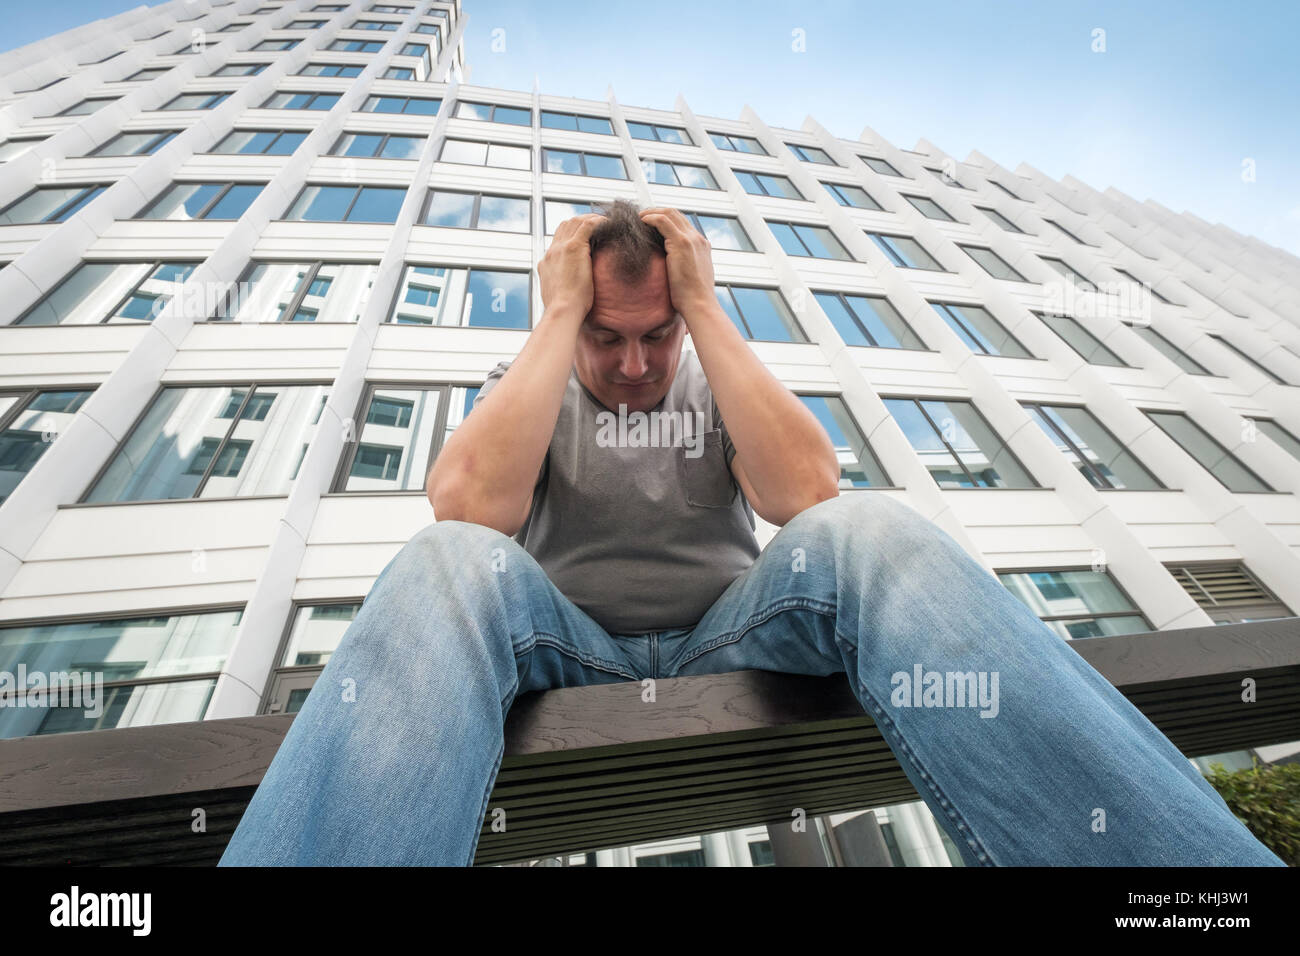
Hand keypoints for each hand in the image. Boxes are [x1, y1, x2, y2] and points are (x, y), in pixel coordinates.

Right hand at [538, 213, 606, 316]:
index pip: (557, 241)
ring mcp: (561, 248)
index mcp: (546, 263)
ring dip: (590, 220)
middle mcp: (551, 252)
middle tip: (597, 226)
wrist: (562, 311)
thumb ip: (562, 288)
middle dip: (581, 222)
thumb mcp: (559, 296)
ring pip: (575, 222)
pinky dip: (598, 222)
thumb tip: (570, 292)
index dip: (571, 235)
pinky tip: (609, 224)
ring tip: (604, 223)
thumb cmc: (564, 311)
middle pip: (565, 226)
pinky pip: (588, 225)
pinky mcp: (573, 247)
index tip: (585, 237)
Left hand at [639, 207, 716, 321]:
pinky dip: (650, 218)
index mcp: (701, 246)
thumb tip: (668, 270)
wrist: (700, 305)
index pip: (682, 224)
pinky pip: (663, 221)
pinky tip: (640, 222)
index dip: (665, 219)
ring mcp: (691, 239)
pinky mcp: (682, 243)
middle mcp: (698, 239)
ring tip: (638, 218)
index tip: (650, 224)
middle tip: (641, 218)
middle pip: (676, 214)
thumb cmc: (692, 299)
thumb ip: (682, 267)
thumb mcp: (689, 278)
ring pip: (670, 213)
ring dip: (651, 212)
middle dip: (657, 211)